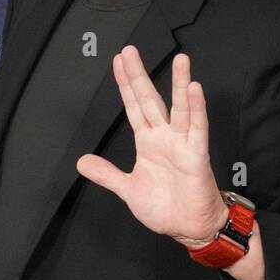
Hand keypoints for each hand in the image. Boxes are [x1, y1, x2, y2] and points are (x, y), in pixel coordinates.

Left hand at [77, 48, 227, 246]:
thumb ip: (106, 174)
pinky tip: (194, 88)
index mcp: (148, 142)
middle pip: (150, 100)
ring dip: (179, 84)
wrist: (188, 228)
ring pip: (180, 108)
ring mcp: (182, 144)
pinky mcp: (197, 155)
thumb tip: (81, 162)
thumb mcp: (128, 188)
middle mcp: (164, 138)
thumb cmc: (165, 207)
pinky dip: (197, 108)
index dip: (125, 85)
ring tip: (180, 60)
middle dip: (139, 76)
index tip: (117, 62)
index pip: (133, 107)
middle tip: (130, 50)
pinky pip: (197, 128)